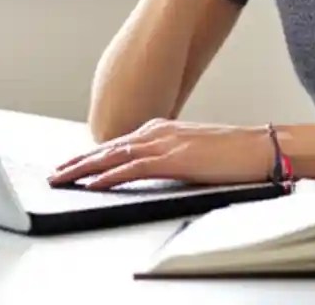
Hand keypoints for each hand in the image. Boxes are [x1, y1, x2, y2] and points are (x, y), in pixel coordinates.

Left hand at [47, 119, 274, 190]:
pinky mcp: (172, 159)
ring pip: (112, 156)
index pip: (118, 143)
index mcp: (162, 129)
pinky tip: (91, 184)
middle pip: (108, 147)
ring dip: (83, 170)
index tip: (73, 166)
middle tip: (55, 174)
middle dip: (78, 162)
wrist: (259, 147)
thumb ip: (171, 155)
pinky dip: (107, 177)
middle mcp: (158, 132)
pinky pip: (131, 169)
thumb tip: (156, 167)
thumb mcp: (194, 150)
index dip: (92, 155)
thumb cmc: (234, 152)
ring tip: (61, 179)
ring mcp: (164, 144)